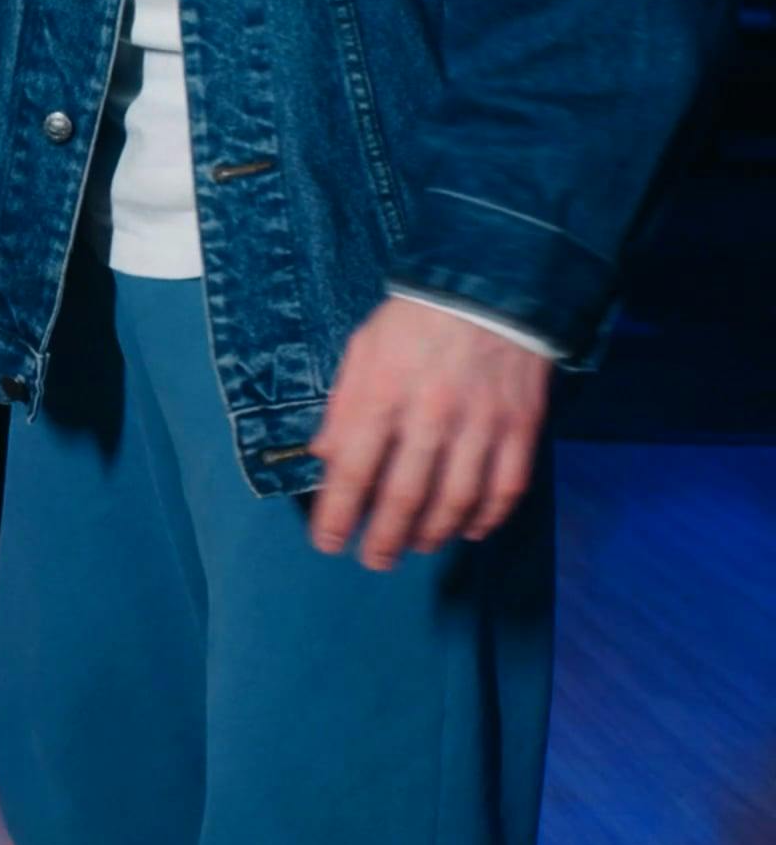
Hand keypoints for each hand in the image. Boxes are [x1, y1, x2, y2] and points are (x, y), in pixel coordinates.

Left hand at [310, 299, 550, 569]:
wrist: (491, 284)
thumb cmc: (416, 319)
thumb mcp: (363, 350)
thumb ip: (343, 406)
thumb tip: (324, 457)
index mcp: (383, 394)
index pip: (353, 470)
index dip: (338, 515)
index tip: (329, 542)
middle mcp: (430, 415)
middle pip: (404, 498)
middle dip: (384, 540)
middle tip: (375, 560)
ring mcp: (480, 424)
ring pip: (456, 501)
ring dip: (433, 534)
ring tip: (418, 544)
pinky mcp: (520, 427)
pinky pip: (505, 488)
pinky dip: (487, 518)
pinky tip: (469, 529)